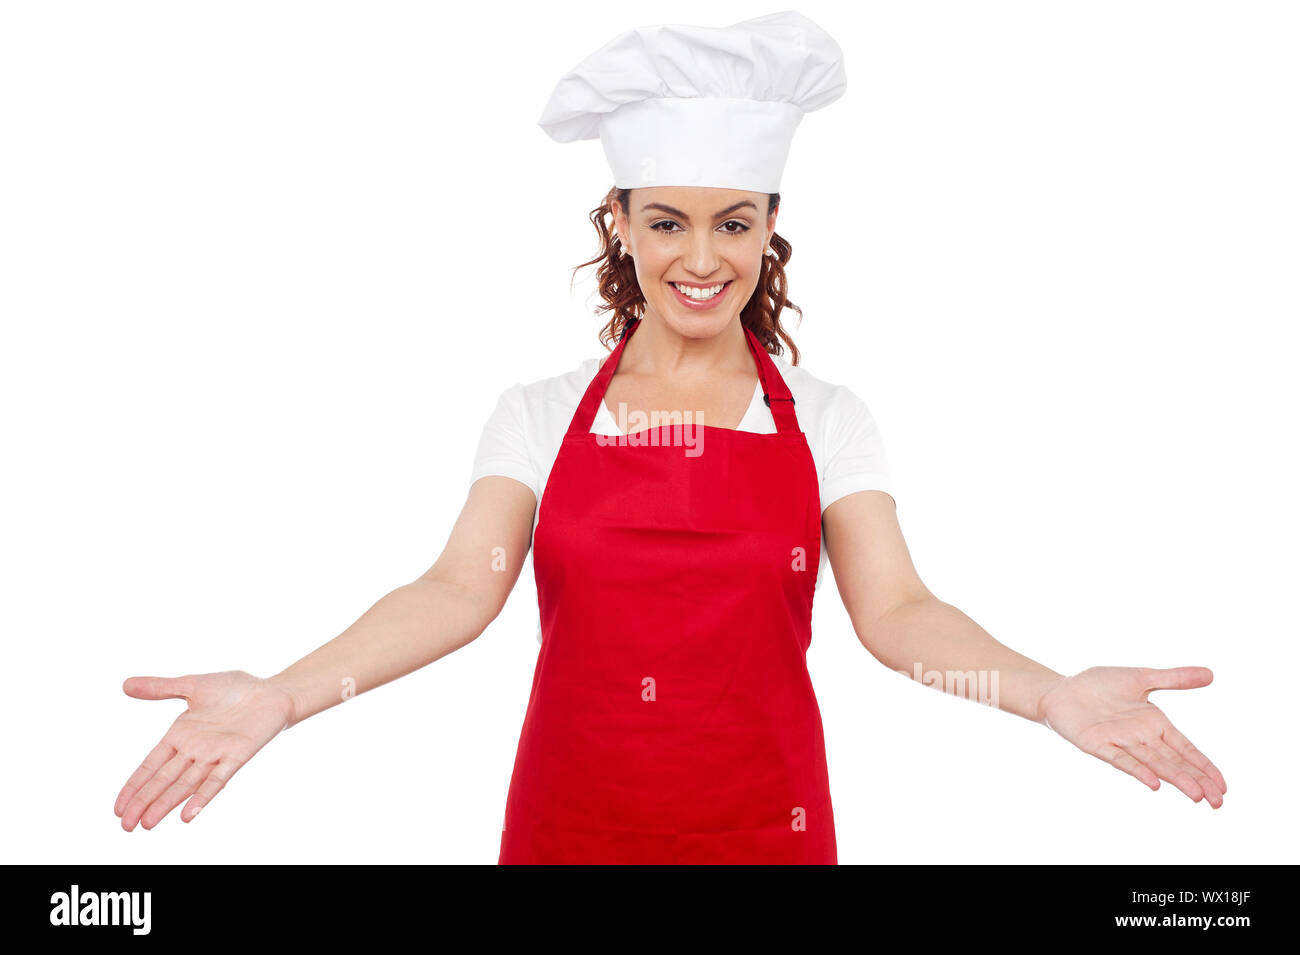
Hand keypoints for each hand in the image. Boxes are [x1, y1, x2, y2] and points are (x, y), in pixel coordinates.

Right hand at [115, 670, 294, 829]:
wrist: (272, 691)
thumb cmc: (235, 689)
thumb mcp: (193, 685)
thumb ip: (161, 688)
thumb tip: (126, 685)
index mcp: (180, 735)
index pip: (151, 765)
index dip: (134, 786)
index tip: (117, 809)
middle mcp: (195, 750)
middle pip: (164, 780)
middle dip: (144, 801)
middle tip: (126, 826)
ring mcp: (215, 755)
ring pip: (186, 784)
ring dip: (166, 803)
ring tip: (147, 823)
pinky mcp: (237, 755)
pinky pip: (218, 779)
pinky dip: (203, 797)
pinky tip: (188, 815)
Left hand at [1036, 666, 1226, 806]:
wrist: (1062, 689)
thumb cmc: (1099, 685)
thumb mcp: (1141, 677)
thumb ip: (1174, 678)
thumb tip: (1211, 674)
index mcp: (1154, 724)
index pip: (1186, 749)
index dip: (1204, 766)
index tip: (1223, 786)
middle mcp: (1141, 737)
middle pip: (1174, 762)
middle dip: (1197, 780)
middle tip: (1218, 802)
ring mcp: (1120, 742)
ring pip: (1153, 763)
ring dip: (1174, 778)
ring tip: (1197, 795)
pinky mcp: (1098, 743)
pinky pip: (1120, 758)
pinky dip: (1137, 769)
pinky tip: (1154, 783)